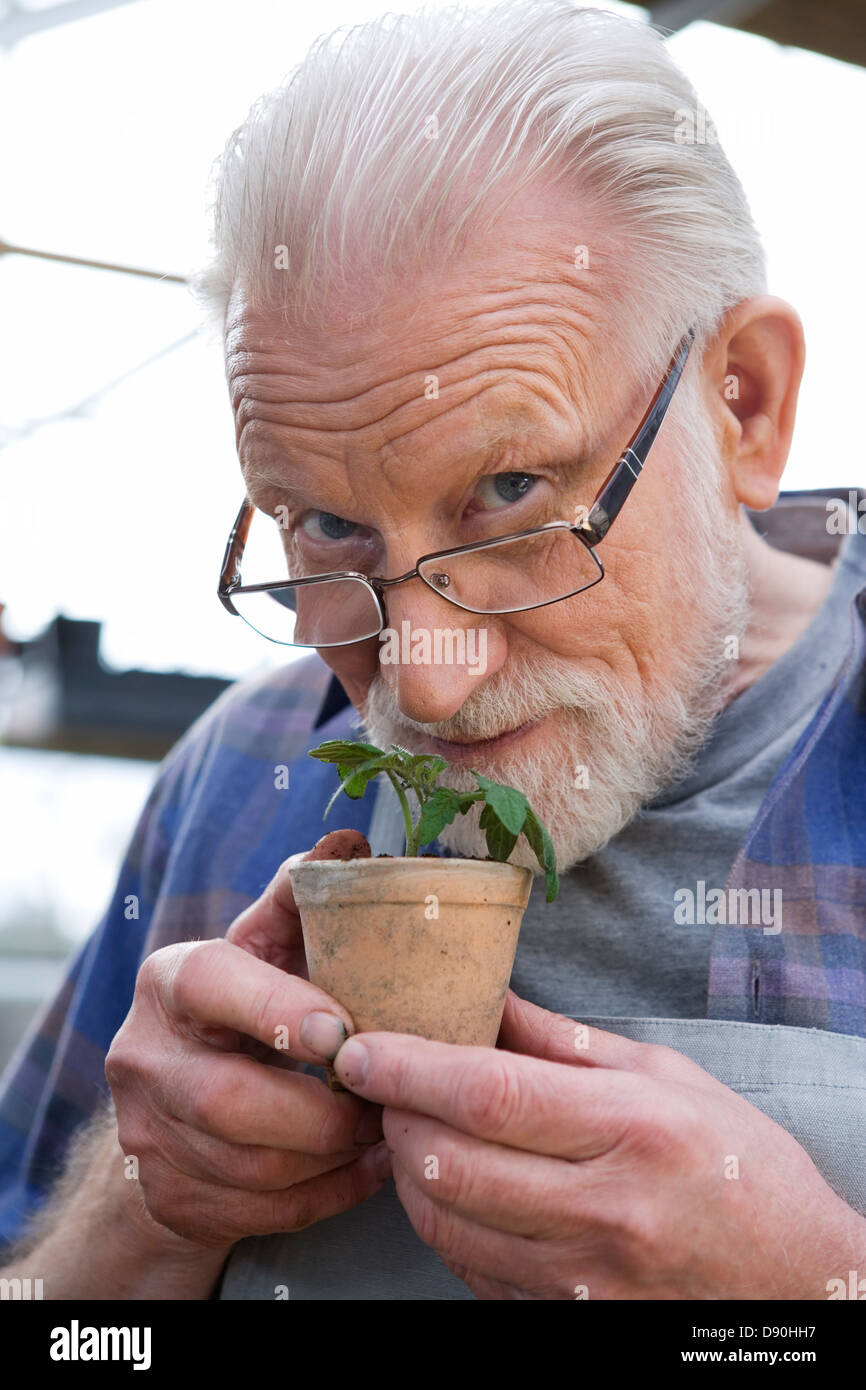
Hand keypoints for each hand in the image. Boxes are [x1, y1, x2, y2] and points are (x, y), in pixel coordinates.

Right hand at [105, 830, 388, 1249]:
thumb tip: (348, 842)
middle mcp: (143, 1055)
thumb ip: (301, 900)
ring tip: (387, 1130)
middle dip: (320, 1110)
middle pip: (227, 1100)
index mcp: (172, 979)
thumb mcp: (265, 948)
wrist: (181, 1102)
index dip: (276, 1008)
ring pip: (249, 1167)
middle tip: (383, 1097)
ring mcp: (147, 1134)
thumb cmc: (247, 1006)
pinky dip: (328, 1194)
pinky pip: (262, 1212)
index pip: (213, 985)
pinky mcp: (169, 1195)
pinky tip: (367, 1168)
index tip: (342, 1031)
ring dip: (333, 1156)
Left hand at [330, 990, 865, 1298]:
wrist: (797, 1284)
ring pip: (445, 1223)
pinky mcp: (564, 1316)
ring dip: (406, 1170)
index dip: (409, 1068)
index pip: (489, 1094)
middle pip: (448, 1163)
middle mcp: (602, 1207)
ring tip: (412, 1127)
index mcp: (630, 1129)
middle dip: (393, 1116)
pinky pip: (470, 1269)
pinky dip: (443, 1222)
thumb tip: (485, 996)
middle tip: (382, 1083)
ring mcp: (581, 1276)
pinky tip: (454, 1185)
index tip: (362, 1048)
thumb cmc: (740, 1166)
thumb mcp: (668, 1078)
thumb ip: (565, 1042)